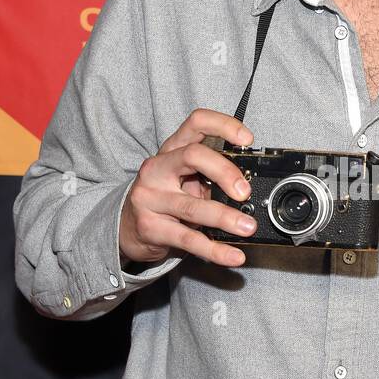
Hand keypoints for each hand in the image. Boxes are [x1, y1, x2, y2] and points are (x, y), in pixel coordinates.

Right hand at [119, 109, 257, 268]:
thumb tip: (250, 188)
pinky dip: (215, 250)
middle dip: (225, 172)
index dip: (224, 125)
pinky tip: (233, 256)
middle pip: (193, 155)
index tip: (247, 140)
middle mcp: (157, 168)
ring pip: (192, 206)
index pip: (196, 122)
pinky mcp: (150, 227)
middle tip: (245, 192)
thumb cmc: (165, 198)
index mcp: (172, 150)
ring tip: (247, 227)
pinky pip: (188, 239)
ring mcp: (150, 198)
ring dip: (225, 217)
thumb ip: (213, 177)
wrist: (127, 227)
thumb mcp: (185, 179)